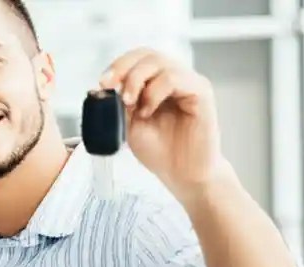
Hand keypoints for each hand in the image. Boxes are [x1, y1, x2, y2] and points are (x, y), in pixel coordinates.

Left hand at [99, 48, 228, 198]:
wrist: (182, 174)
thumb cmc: (160, 151)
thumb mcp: (129, 125)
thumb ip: (120, 104)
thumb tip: (103, 87)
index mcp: (156, 83)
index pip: (138, 58)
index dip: (118, 65)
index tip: (102, 82)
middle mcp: (174, 78)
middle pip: (148, 54)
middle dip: (124, 68)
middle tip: (111, 87)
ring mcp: (189, 83)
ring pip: (160, 62)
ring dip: (137, 81)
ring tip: (131, 106)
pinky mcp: (201, 92)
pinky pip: (174, 78)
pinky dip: (154, 92)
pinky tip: (147, 112)